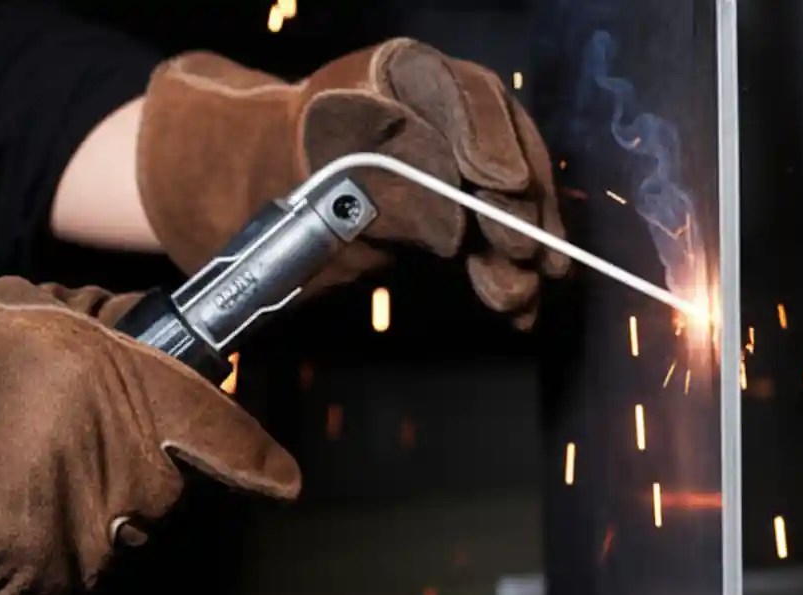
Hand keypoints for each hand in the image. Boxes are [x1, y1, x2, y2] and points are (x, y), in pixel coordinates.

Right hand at [0, 277, 298, 594]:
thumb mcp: (65, 313)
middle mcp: (140, 472)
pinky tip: (10, 514)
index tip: (282, 482)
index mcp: (151, 398)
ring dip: (88, 521)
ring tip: (30, 477)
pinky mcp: (49, 576)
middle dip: (133, 480)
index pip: (227, 439)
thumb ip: (123, 328)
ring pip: (115, 540)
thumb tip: (165, 328)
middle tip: (71, 446)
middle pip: (163, 499)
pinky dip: (42, 558)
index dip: (258, 462)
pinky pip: (63, 578)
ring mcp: (97, 530)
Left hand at [137, 38, 568, 329]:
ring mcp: (461, 156)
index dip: (486, 135)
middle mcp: (442, 107)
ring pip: (508, 199)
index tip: (502, 183)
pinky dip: (508, 273)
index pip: (453, 90)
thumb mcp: (321, 184)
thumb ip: (388, 196)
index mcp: (397, 75)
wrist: (275, 196)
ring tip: (520, 299)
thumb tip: (454, 228)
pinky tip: (520, 311)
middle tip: (527, 253)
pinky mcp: (467, 206)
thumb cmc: (287, 177)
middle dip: (518, 207)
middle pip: (500, 148)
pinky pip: (495, 235)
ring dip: (520, 253)